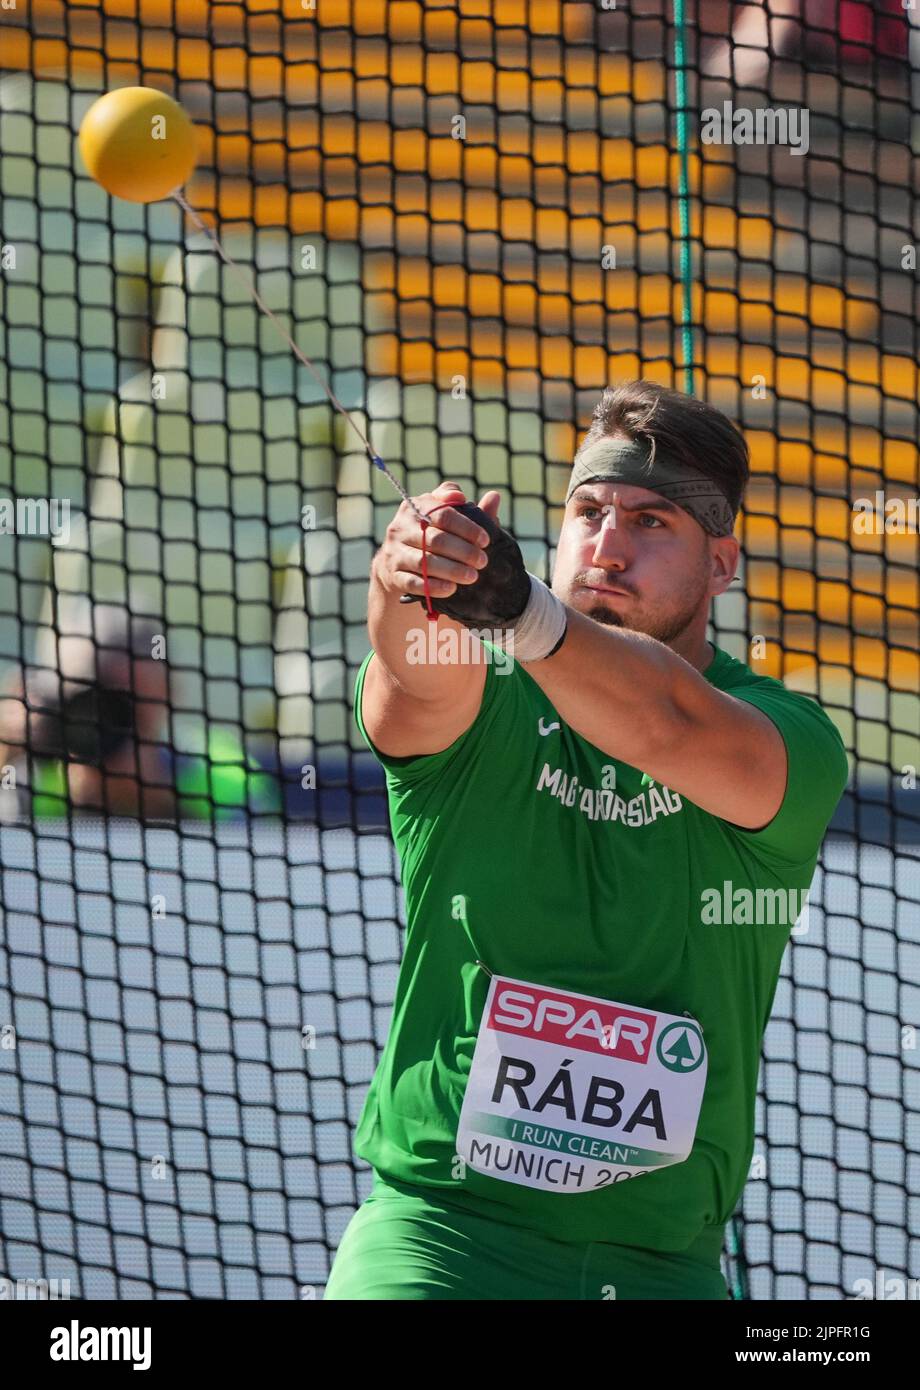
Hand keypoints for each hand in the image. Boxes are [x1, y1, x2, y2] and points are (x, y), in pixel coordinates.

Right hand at [383, 485, 530, 629]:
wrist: (398, 563)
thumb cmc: (431, 535)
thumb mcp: (447, 519)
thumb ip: (470, 511)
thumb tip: (494, 497)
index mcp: (415, 507)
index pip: (442, 514)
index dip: (466, 528)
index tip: (485, 540)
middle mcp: (400, 527)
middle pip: (435, 539)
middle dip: (463, 551)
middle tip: (482, 561)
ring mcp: (394, 551)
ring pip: (424, 562)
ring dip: (452, 570)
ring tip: (472, 576)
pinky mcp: (392, 574)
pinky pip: (413, 582)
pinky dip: (433, 587)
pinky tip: (451, 589)